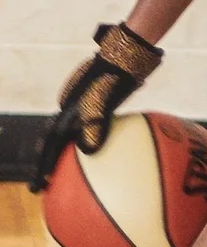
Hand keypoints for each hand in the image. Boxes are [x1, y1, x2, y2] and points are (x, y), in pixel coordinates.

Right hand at [28, 23, 162, 191]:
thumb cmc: (116, 77)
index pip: (50, 146)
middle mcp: (71, 114)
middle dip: (45, 166)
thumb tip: (88, 150)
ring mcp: (82, 111)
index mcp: (68, 116)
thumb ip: (96, 124)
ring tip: (59, 177)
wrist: (125, 58)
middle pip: (52, 144)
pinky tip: (95, 160)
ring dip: (60, 158)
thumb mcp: (105, 100)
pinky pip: (87, 133)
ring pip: (66, 139)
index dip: (44, 166)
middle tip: (42, 188)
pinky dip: (84, 147)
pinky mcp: (96, 109)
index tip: (40, 186)